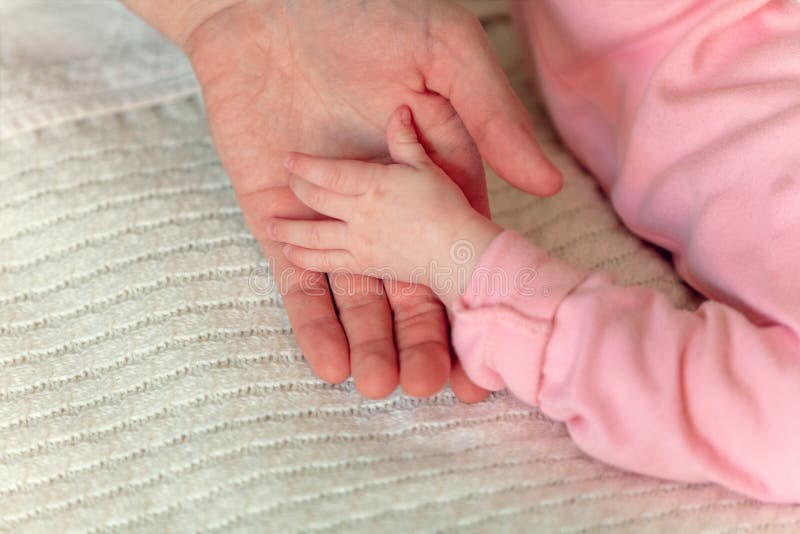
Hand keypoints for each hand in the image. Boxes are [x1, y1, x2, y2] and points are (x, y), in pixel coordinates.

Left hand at [124, 0, 559, 400]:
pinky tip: (330, 363)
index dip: (473, 303)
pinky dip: (312, 319)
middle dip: (420, 339)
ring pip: (356, 295)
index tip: (486, 354)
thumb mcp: (442, 56)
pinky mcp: (279, 220)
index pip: (459, 252)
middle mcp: (386, 210)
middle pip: (408, 288)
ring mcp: (332, 220)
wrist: (265, 3)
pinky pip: (298, 278)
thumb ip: (489, 118)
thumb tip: (542, 186)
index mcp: (433, 179)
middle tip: (429, 387)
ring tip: (385, 386)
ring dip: (371, 341)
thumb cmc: (362, 15)